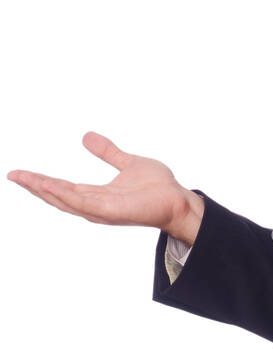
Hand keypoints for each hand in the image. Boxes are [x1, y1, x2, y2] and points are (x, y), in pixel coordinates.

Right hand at [7, 131, 202, 241]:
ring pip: (65, 201)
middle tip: (13, 175)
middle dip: (34, 187)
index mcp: (96, 196)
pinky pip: (82, 203)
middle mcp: (95, 206)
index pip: (62, 188)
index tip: (20, 173)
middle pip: (57, 196)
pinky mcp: (111, 212)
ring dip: (44, 190)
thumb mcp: (126, 162)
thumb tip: (86, 137)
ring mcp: (102, 211)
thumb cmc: (158, 187)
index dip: (40, 181)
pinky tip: (48, 186)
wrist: (179, 200)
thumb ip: (107, 152)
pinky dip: (63, 195)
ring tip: (24, 179)